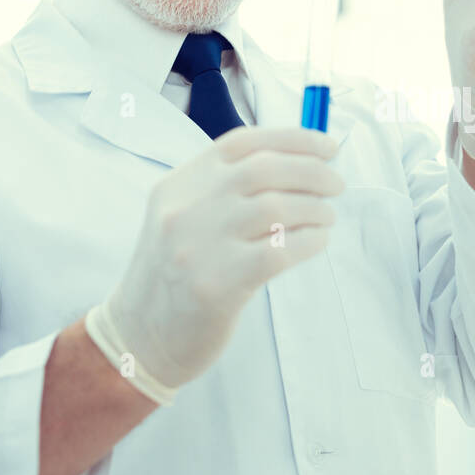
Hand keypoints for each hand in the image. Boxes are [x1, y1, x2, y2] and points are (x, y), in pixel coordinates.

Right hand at [87, 126, 344, 399]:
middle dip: (313, 171)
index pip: (244, 143)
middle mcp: (186, 208)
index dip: (294, 139)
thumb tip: (302, 164)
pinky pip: (280, 251)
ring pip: (277, 207)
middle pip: (265, 169)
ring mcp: (200, 246)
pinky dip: (309, 241)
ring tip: (327, 217)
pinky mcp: (218, 285)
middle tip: (336, 185)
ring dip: (316, 209)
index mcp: (180, 184)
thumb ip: (227, 189)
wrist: (138, 336)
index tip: (328, 147)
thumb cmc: (176, 274)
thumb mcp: (184, 217)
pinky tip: (317, 242)